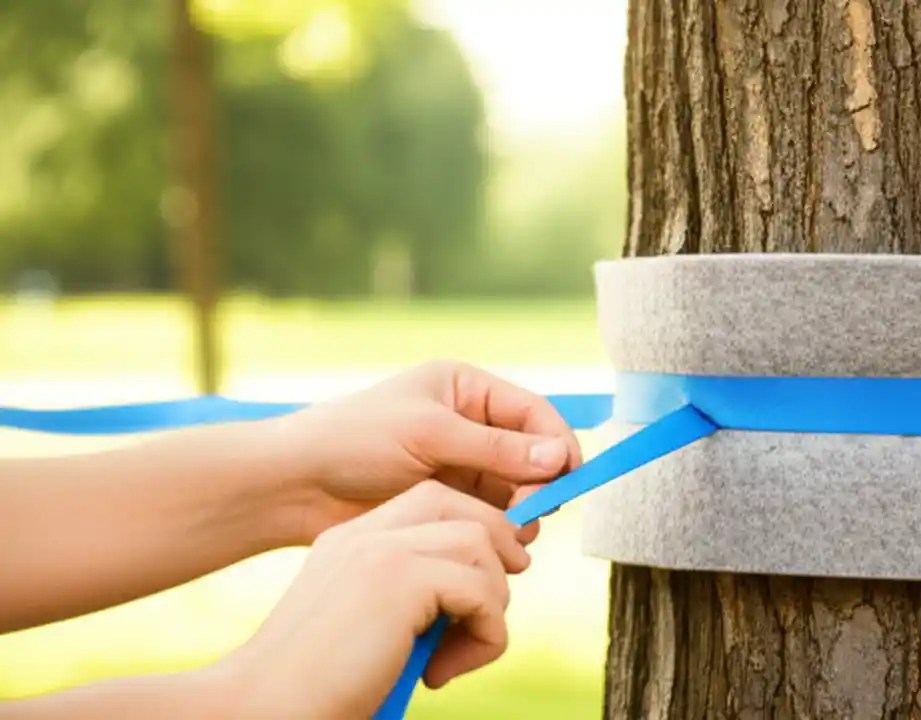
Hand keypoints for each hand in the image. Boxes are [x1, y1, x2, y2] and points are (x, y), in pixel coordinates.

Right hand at [218, 482, 525, 718]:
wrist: (265, 708)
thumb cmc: (317, 685)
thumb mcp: (369, 623)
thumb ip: (411, 595)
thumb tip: (485, 590)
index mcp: (353, 538)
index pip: (437, 502)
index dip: (478, 536)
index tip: (484, 593)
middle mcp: (366, 533)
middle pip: (468, 511)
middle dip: (498, 557)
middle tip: (487, 616)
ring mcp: (381, 551)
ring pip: (484, 547)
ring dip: (490, 606)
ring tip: (453, 655)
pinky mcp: (399, 580)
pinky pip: (484, 592)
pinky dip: (484, 638)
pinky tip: (438, 674)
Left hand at [276, 361, 583, 542]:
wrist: (294, 486)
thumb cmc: (352, 440)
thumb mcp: (427, 435)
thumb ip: (495, 448)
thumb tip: (559, 456)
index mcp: (465, 389)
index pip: (532, 413)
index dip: (557, 442)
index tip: (570, 475)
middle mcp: (470, 425)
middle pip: (533, 454)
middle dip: (541, 483)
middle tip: (532, 512)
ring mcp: (461, 466)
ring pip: (518, 490)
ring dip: (523, 511)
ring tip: (511, 531)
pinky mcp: (450, 503)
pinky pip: (494, 515)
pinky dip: (501, 529)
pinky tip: (492, 542)